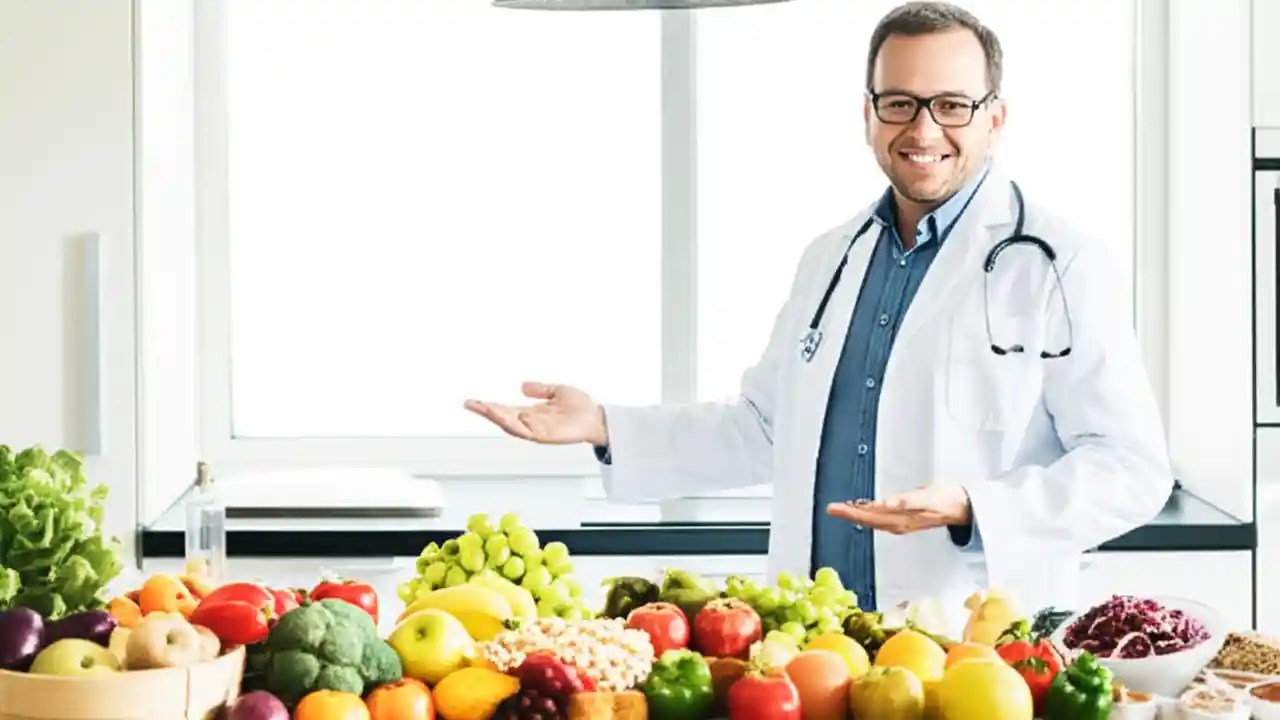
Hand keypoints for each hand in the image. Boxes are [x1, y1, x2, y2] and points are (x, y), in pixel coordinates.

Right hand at [464, 382, 608, 446]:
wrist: (597, 417)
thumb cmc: (580, 406)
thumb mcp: (557, 390)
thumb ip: (540, 388)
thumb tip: (521, 386)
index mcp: (531, 413)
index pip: (506, 410)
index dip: (490, 406)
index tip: (474, 401)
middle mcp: (531, 423)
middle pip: (503, 419)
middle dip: (486, 412)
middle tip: (470, 404)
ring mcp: (537, 430)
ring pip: (511, 426)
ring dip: (497, 418)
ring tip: (484, 408)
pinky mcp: (546, 436)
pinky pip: (527, 432)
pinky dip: (516, 425)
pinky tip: (508, 416)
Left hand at [825, 485, 971, 534]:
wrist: (962, 507)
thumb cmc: (946, 499)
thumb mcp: (929, 497)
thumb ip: (907, 501)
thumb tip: (888, 504)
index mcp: (903, 515)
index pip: (874, 513)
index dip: (856, 511)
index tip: (842, 508)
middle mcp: (900, 522)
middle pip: (870, 519)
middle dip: (850, 513)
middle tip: (832, 508)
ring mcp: (902, 522)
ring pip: (874, 521)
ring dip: (856, 515)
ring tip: (840, 510)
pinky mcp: (904, 520)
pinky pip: (881, 520)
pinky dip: (869, 516)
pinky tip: (862, 512)